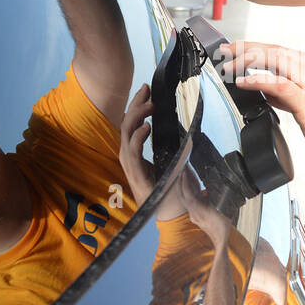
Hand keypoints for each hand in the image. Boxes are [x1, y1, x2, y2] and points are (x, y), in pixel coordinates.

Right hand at [119, 84, 183, 219]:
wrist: (179, 214)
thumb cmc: (176, 189)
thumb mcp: (175, 161)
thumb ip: (172, 145)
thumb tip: (179, 124)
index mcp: (136, 155)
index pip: (130, 125)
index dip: (136, 106)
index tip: (146, 90)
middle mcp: (130, 160)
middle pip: (125, 126)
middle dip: (135, 105)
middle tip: (147, 90)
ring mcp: (132, 169)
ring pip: (126, 136)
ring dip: (136, 117)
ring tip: (150, 105)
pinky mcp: (137, 178)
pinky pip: (132, 154)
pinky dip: (137, 138)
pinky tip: (146, 128)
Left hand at [177, 167, 232, 245]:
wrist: (220, 241)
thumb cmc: (223, 227)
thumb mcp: (225, 211)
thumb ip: (220, 200)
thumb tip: (215, 191)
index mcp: (198, 210)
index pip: (188, 192)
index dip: (185, 180)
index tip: (184, 168)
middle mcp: (193, 211)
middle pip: (184, 192)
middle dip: (183, 179)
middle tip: (183, 166)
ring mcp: (193, 213)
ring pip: (185, 196)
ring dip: (185, 184)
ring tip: (186, 172)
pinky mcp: (195, 214)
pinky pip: (189, 200)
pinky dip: (189, 190)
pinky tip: (193, 184)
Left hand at [217, 41, 304, 171]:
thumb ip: (291, 95)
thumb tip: (267, 91)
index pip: (282, 51)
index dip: (256, 49)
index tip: (237, 50)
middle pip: (275, 51)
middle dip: (246, 49)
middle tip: (225, 51)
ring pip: (276, 61)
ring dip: (247, 62)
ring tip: (228, 66)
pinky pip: (280, 85)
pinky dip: (258, 80)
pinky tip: (243, 82)